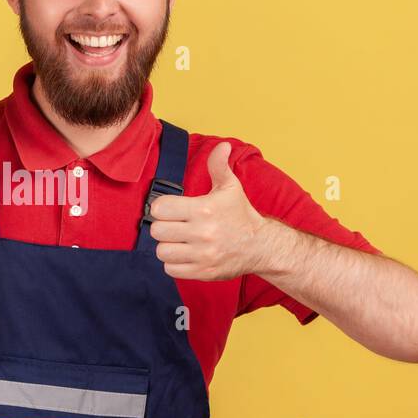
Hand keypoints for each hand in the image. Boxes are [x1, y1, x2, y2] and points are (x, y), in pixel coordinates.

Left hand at [147, 141, 281, 280]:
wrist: (261, 246)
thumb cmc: (240, 215)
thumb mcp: (230, 187)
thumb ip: (219, 166)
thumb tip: (222, 145)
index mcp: (204, 209)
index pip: (160, 208)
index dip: (161, 207)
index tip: (169, 208)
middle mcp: (202, 233)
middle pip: (157, 230)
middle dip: (163, 226)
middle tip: (173, 225)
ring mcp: (202, 255)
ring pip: (162, 251)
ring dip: (167, 246)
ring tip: (178, 241)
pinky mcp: (203, 272)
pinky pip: (171, 269)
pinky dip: (173, 263)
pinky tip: (183, 254)